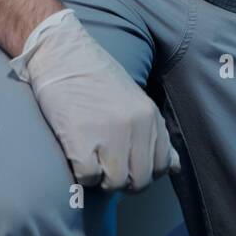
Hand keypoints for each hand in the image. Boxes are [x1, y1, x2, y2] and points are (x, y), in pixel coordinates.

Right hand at [8, 9, 180, 190]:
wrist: (61, 52)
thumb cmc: (94, 77)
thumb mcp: (133, 101)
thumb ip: (154, 133)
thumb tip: (174, 167)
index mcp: (150, 115)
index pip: (162, 166)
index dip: (142, 170)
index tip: (125, 160)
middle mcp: (136, 124)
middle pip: (140, 180)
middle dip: (122, 179)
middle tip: (104, 163)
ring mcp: (109, 132)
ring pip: (116, 182)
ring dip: (101, 178)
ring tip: (90, 157)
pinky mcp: (81, 138)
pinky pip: (88, 178)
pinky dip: (81, 173)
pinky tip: (76, 152)